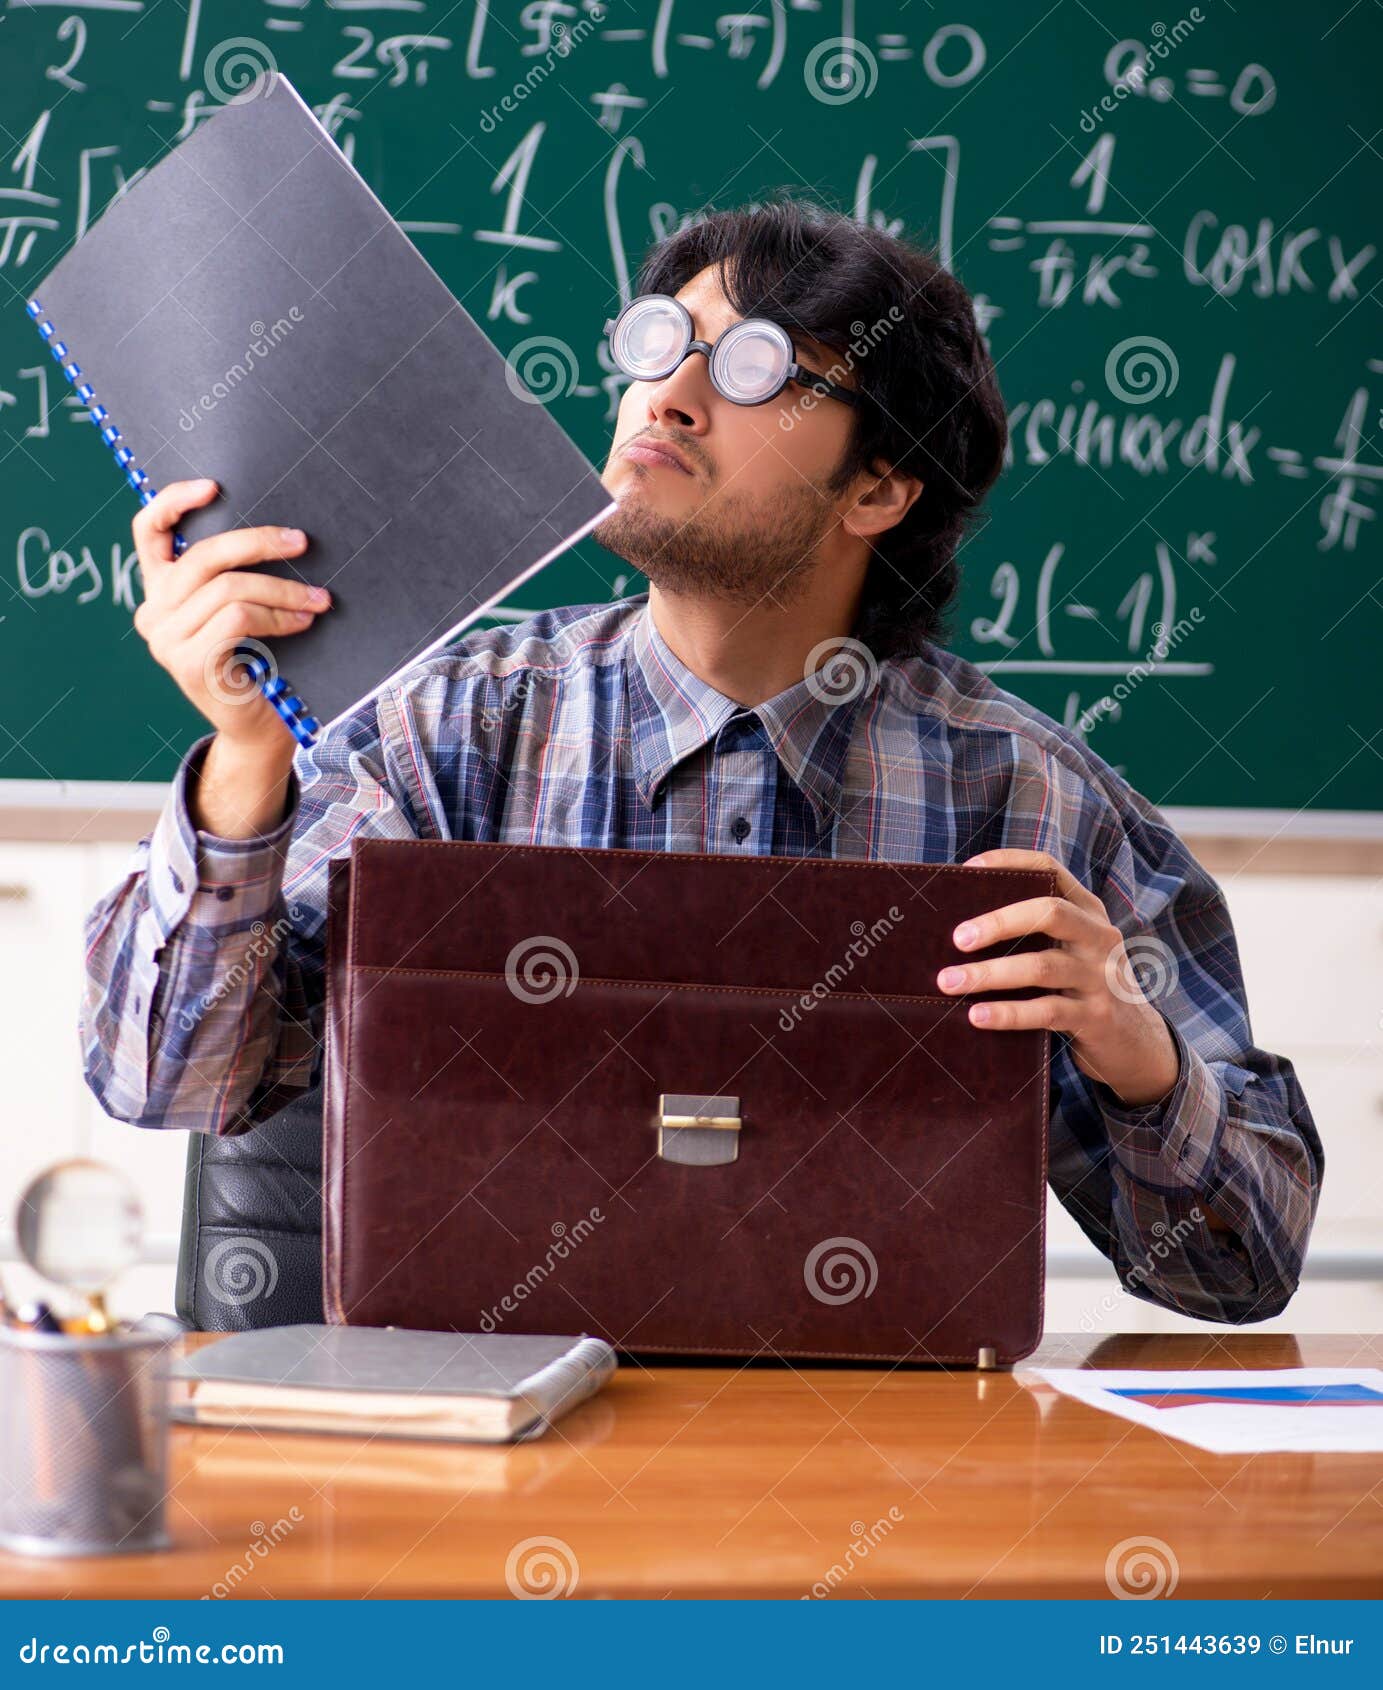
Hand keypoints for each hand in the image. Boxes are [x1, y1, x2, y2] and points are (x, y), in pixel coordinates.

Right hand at [131, 477, 329, 750]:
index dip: (174, 501)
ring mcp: (166, 640)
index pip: (147, 531)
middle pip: (203, 556)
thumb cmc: (258, 662)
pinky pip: (238, 617)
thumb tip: (277, 530)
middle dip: (258, 543)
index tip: (214, 486)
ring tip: (319, 599)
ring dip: (283, 589)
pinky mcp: (189, 663)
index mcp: (160, 590)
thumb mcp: (239, 611)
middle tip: (301, 542)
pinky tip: (304, 621)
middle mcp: (153, 612)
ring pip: (229, 588)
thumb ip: (232, 575)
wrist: (258, 728)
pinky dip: (278, 615)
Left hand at [937, 847, 1181, 1108]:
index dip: (1011, 862)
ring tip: (949, 981)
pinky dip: (1008, 1013)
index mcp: (1088, 911)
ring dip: (989, 974)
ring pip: (1042, 966)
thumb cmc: (1082, 987)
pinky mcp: (1097, 1016)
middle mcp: (1099, 937)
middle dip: (998, 922)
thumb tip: (961, 928)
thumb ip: (1034, 933)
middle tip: (957, 938)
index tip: (970, 867)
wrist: (1136, 1042)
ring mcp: (1102, 977)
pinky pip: (1047, 1011)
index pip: (1051, 869)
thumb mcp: (1070, 951)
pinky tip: (977, 1016)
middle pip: (1049, 913)